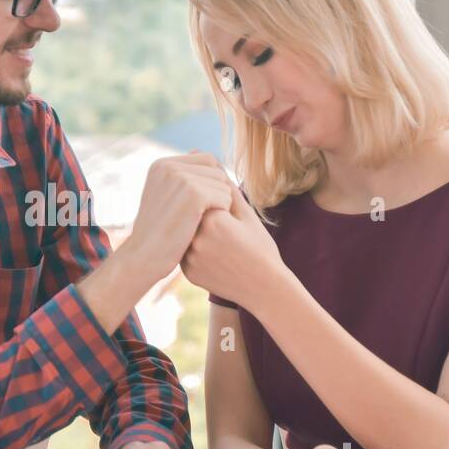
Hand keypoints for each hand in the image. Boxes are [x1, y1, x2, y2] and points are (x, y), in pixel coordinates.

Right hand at [123, 153, 233, 281]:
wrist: (142, 258)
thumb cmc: (158, 234)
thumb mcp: (164, 198)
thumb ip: (182, 179)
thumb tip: (205, 156)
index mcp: (161, 164)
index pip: (206, 160)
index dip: (212, 183)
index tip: (202, 207)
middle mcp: (169, 165)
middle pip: (216, 170)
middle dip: (217, 192)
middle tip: (206, 216)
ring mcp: (180, 178)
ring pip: (223, 183)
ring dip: (221, 203)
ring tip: (204, 221)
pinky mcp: (193, 194)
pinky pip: (225, 196)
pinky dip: (223, 213)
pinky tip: (209, 226)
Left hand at [180, 183, 282, 306]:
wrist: (264, 289)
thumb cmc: (260, 248)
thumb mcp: (247, 215)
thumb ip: (225, 186)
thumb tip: (209, 160)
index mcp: (214, 221)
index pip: (203, 195)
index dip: (216, 201)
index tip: (230, 215)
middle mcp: (197, 239)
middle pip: (191, 213)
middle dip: (204, 214)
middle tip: (225, 230)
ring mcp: (189, 258)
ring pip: (185, 231)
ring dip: (195, 230)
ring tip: (220, 241)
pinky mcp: (186, 272)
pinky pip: (184, 250)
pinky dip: (193, 247)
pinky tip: (214, 253)